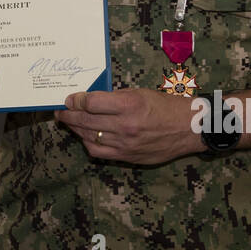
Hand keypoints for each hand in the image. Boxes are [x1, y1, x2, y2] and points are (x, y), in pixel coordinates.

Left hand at [55, 89, 204, 164]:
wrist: (189, 129)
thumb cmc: (166, 106)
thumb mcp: (139, 93)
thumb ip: (114, 98)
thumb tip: (90, 99)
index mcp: (129, 105)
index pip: (91, 103)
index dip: (76, 100)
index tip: (69, 98)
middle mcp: (125, 125)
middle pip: (86, 120)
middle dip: (69, 114)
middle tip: (60, 110)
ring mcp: (125, 144)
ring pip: (89, 136)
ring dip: (75, 128)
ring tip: (68, 121)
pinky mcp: (128, 156)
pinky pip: (99, 152)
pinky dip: (88, 143)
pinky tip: (84, 136)